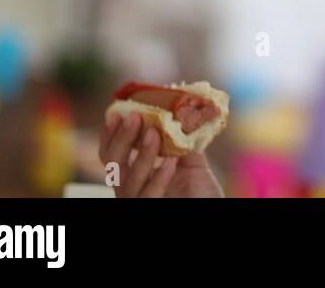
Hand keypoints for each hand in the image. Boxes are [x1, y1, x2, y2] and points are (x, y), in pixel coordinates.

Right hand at [99, 112, 224, 197]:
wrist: (215, 211)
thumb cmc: (202, 193)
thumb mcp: (192, 163)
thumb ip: (183, 141)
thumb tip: (180, 112)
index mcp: (135, 176)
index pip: (112, 156)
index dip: (110, 135)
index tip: (117, 113)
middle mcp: (131, 190)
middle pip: (112, 165)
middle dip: (121, 139)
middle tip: (135, 117)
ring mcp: (141, 201)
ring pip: (129, 181)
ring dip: (142, 154)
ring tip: (154, 132)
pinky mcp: (152, 209)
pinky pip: (149, 195)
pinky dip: (159, 176)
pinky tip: (171, 160)